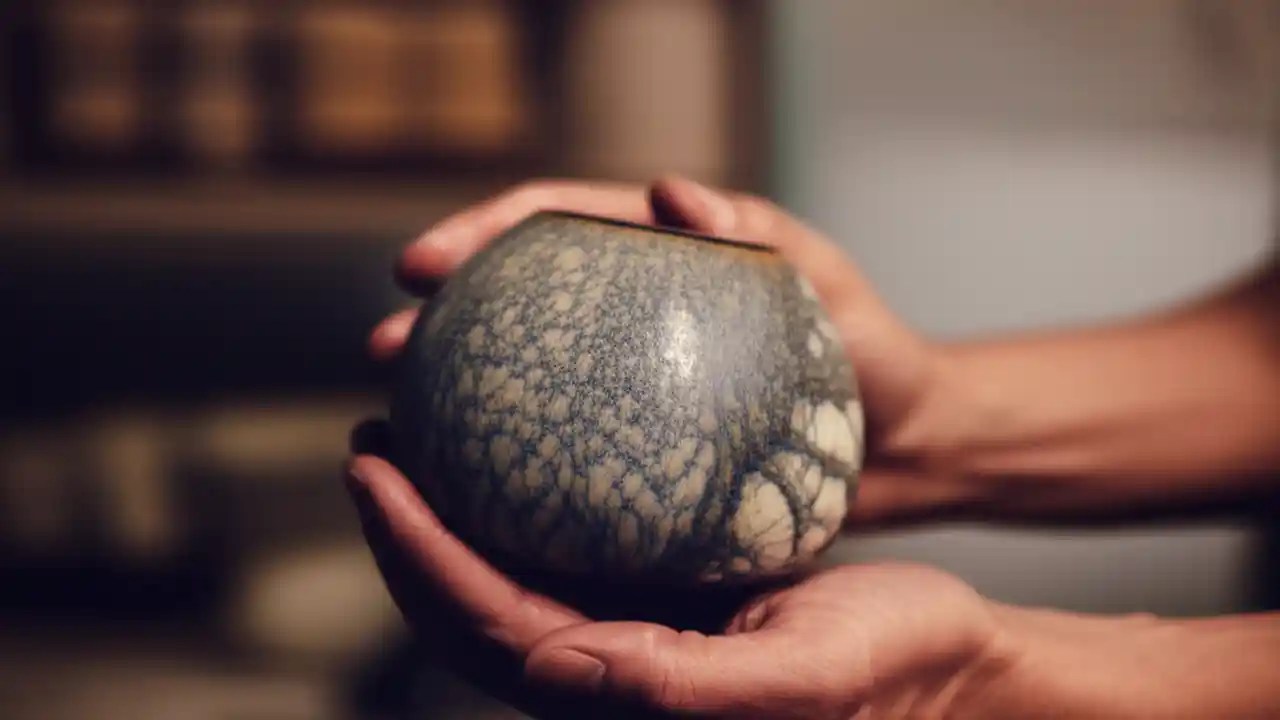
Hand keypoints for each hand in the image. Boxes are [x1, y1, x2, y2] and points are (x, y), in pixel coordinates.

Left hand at [343, 450, 1015, 718]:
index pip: (484, 626)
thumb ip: (677, 685)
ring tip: (418, 437)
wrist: (948, 662)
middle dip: (405, 535)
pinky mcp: (661, 608)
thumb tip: (555, 662)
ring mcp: (630, 641)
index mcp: (621, 698)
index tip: (374, 470)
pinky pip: (566, 554)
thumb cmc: (890, 667)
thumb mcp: (802, 675)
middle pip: (468, 610)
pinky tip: (528, 444)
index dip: (415, 553)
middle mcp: (609, 675)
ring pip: (504, 582)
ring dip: (448, 518)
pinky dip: (521, 505)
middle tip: (375, 442)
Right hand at [369, 176, 968, 527]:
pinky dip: (517, 459)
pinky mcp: (646, 443)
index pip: (552, 224)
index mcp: (658, 255)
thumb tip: (670, 191)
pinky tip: (473, 492)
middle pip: (514, 297)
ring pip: (528, 374)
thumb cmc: (868, 351)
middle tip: (386, 348)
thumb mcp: (822, 278)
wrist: (906, 440)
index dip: (478, 233)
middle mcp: (631, 314)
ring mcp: (632, 380)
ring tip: (401, 425)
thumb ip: (755, 233)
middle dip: (441, 314)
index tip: (418, 267)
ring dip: (460, 392)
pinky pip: (570, 445)